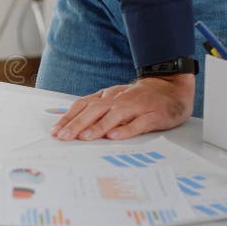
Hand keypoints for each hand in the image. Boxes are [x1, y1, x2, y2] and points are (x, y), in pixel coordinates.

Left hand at [50, 74, 194, 140]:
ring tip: (84, 137)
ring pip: (114, 116)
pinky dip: (126, 129)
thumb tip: (73, 124)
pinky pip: (138, 123)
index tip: (56, 131)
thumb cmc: (139, 98)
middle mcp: (118, 100)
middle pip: (94, 110)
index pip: (83, 105)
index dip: (69, 117)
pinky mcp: (153, 115)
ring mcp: (136, 107)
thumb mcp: (115, 100)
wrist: (171, 88)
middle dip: (77, 124)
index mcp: (107, 97)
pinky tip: (115, 136)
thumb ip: (97, 110)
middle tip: (63, 136)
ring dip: (98, 127)